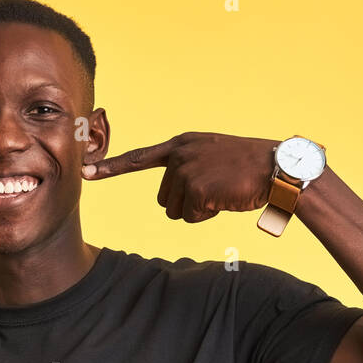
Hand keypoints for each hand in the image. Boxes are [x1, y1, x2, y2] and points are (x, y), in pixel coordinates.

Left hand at [81, 132, 278, 222]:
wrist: (276, 167)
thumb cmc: (249, 166)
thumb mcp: (212, 155)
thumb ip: (188, 167)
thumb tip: (170, 201)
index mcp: (181, 145)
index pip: (139, 158)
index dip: (111, 168)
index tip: (86, 172)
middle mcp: (179, 154)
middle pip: (164, 199)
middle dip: (187, 204)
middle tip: (215, 190)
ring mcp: (186, 170)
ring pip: (174, 211)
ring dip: (197, 211)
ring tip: (221, 192)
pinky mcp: (196, 188)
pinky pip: (191, 218)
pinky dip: (208, 216)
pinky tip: (225, 199)